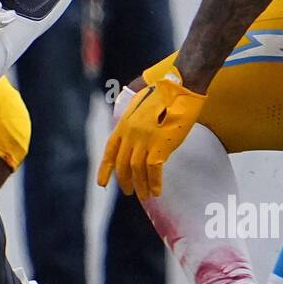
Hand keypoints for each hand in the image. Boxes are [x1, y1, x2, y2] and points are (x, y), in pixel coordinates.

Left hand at [98, 67, 205, 200]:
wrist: (180, 88)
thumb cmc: (165, 96)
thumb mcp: (141, 108)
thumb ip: (134, 124)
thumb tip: (134, 140)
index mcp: (124, 123)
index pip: (109, 150)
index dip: (105, 169)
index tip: (102, 184)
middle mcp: (131, 133)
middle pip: (122, 164)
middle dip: (124, 181)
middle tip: (129, 192)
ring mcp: (145, 138)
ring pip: (136, 170)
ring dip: (140, 186)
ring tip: (145, 196)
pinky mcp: (160, 143)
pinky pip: (153, 170)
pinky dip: (154, 182)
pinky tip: (157, 191)